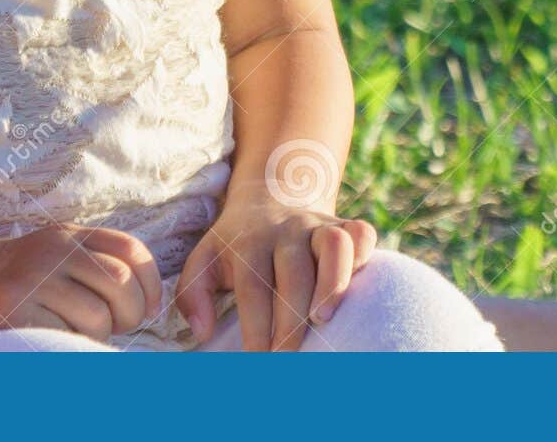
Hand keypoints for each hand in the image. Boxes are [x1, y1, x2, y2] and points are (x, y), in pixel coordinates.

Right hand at [0, 223, 162, 341]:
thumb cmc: (23, 279)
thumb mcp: (60, 254)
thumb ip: (99, 264)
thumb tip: (149, 303)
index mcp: (70, 234)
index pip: (132, 250)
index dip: (151, 283)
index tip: (147, 307)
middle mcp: (55, 250)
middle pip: (121, 284)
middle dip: (129, 315)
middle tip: (113, 327)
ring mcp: (34, 279)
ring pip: (97, 316)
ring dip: (97, 336)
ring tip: (78, 332)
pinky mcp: (16, 311)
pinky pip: (66, 337)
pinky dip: (70, 345)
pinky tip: (56, 338)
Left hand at [174, 189, 375, 350]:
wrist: (268, 197)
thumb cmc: (236, 245)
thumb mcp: (205, 260)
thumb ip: (193, 295)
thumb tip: (202, 332)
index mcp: (249, 242)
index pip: (252, 287)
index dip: (256, 327)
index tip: (256, 360)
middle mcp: (285, 230)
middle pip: (293, 273)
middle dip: (291, 321)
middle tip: (286, 357)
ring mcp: (317, 224)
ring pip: (333, 245)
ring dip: (332, 285)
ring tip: (322, 320)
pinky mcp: (345, 223)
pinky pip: (361, 233)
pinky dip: (364, 257)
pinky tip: (355, 287)